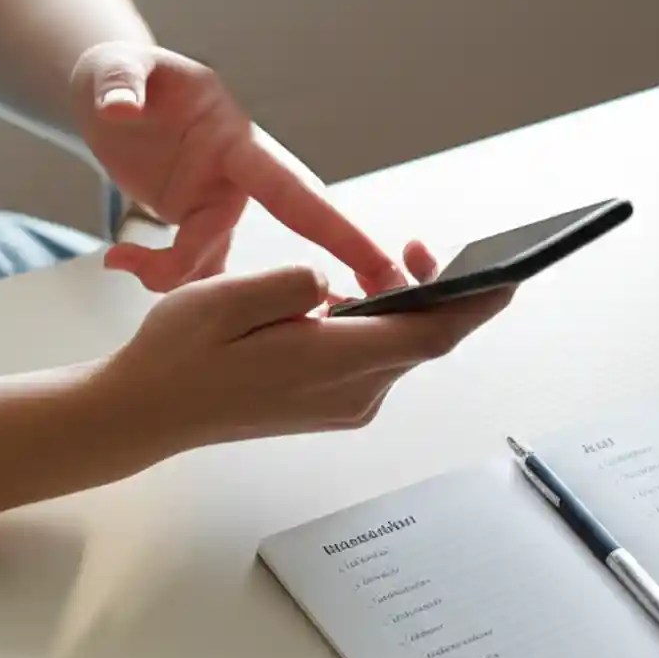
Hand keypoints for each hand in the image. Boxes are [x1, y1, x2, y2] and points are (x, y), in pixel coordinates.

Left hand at [70, 41, 404, 293]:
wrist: (111, 94)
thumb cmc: (123, 72)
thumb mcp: (117, 68)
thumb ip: (120, 86)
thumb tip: (120, 107)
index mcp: (238, 141)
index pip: (297, 192)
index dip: (341, 234)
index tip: (382, 269)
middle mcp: (239, 179)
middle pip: (259, 241)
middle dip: (286, 283)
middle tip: (322, 324)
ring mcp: (218, 203)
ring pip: (216, 265)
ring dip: (173, 275)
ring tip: (123, 260)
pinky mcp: (195, 223)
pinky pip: (190, 267)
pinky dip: (156, 273)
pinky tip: (120, 258)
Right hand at [96, 247, 511, 447]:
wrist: (148, 411)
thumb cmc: (180, 355)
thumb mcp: (229, 297)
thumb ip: (296, 282)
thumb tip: (336, 283)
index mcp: (333, 363)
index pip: (432, 335)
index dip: (478, 304)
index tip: (510, 275)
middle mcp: (353, 393)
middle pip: (423, 339)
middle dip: (436, 291)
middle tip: (417, 246)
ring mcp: (346, 405)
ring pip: (400, 348)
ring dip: (403, 307)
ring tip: (384, 266)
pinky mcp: (334, 406)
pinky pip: (376, 360)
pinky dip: (380, 326)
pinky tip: (353, 300)